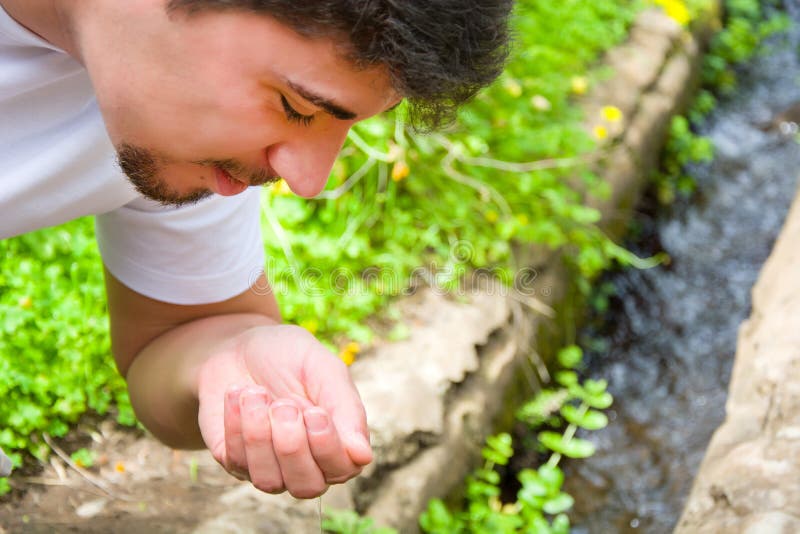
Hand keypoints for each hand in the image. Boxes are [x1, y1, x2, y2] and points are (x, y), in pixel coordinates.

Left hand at [195, 324, 371, 497]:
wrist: (240, 343)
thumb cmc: (291, 357)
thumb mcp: (324, 369)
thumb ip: (346, 409)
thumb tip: (363, 456)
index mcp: (337, 441)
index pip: (343, 468)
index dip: (327, 447)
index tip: (314, 412)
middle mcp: (306, 463)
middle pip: (307, 485)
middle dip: (292, 445)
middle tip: (283, 403)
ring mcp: (269, 466)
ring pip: (269, 481)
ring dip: (259, 435)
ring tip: (255, 393)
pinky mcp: (235, 460)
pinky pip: (236, 461)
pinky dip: (236, 424)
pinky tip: (238, 393)